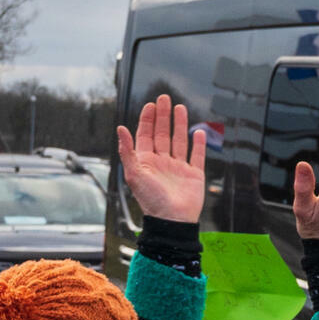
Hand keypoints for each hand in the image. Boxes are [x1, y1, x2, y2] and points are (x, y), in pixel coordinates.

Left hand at [116, 94, 207, 224]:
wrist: (172, 221)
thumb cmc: (151, 201)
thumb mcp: (133, 175)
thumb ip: (127, 151)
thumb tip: (120, 128)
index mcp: (146, 162)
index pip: (146, 135)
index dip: (147, 120)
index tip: (150, 105)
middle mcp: (162, 163)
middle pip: (163, 134)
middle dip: (163, 116)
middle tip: (164, 98)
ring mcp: (178, 168)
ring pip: (179, 141)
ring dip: (180, 124)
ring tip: (180, 108)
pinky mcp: (194, 175)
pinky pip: (197, 156)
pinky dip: (198, 144)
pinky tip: (197, 132)